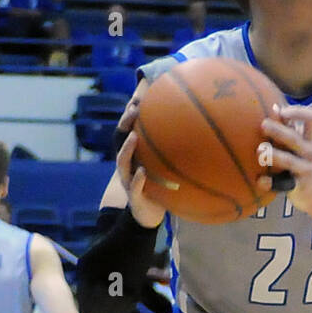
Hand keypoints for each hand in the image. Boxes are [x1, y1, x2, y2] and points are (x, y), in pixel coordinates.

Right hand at [115, 92, 164, 227]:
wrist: (150, 215)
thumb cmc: (158, 186)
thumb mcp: (163, 166)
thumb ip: (170, 150)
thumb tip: (191, 129)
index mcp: (133, 155)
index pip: (128, 130)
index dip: (130, 114)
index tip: (138, 97)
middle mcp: (127, 165)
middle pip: (120, 140)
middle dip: (125, 124)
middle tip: (133, 110)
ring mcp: (128, 180)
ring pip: (122, 162)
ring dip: (127, 148)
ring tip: (134, 137)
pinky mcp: (134, 197)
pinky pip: (134, 187)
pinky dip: (138, 179)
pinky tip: (143, 171)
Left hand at [257, 105, 311, 215]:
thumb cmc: (306, 164)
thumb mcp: (304, 146)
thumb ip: (292, 129)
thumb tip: (274, 106)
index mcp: (310, 140)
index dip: (298, 112)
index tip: (281, 110)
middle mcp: (310, 153)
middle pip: (295, 138)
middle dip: (279, 131)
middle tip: (263, 125)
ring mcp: (305, 170)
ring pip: (289, 161)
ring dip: (274, 155)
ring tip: (259, 151)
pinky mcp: (299, 187)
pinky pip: (283, 185)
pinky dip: (271, 183)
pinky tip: (260, 181)